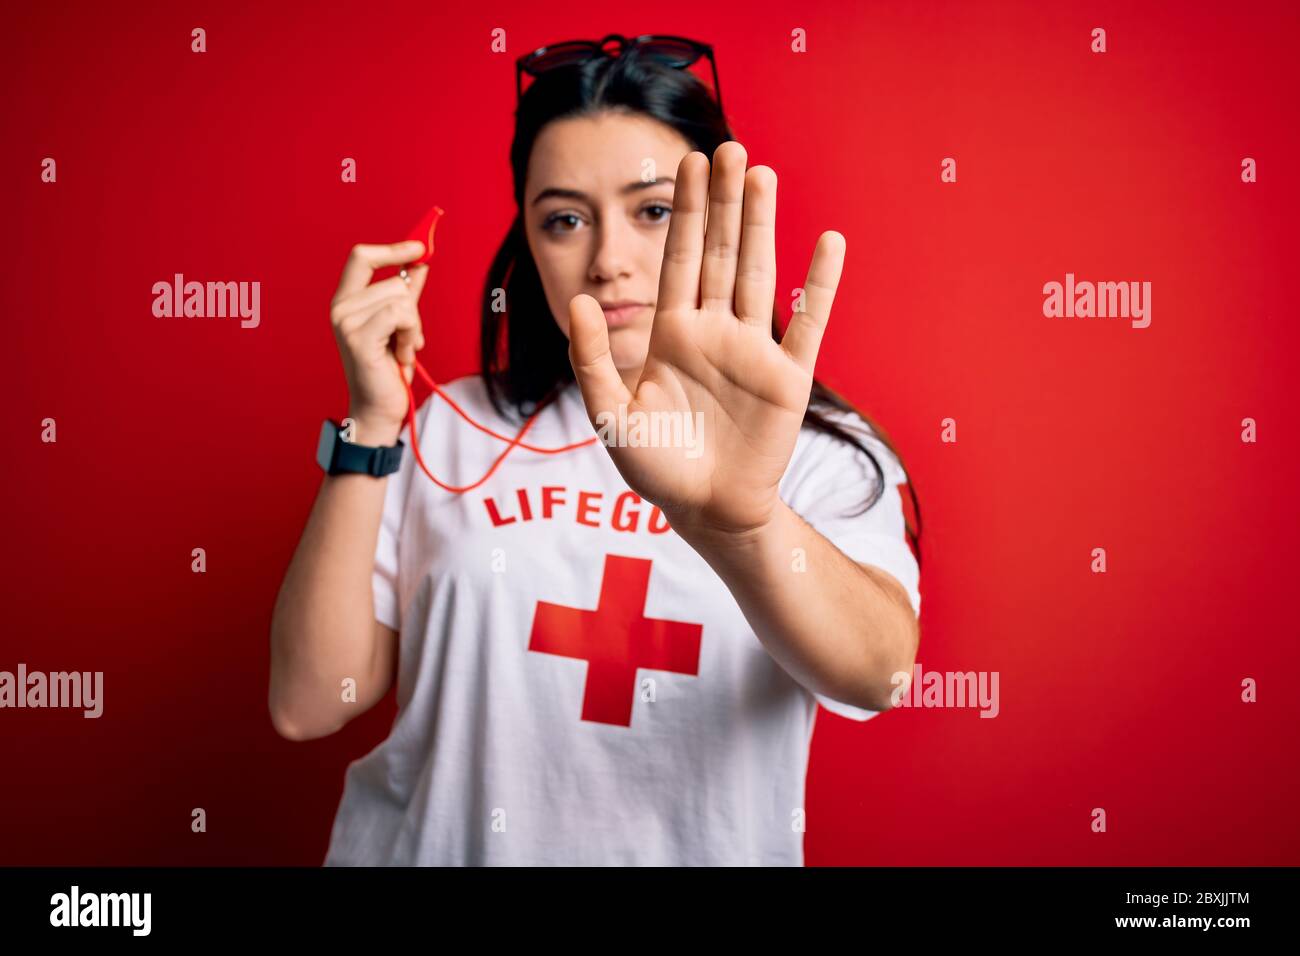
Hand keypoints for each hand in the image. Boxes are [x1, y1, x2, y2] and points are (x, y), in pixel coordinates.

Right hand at [329, 240, 428, 444]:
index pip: (362, 257)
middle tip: (407, 338)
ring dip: (412, 327)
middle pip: (393, 282)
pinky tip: (401, 355)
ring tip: (401, 349)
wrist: (380, 408)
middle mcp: (340, 308)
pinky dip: (410, 335)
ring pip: (401, 300)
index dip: (392, 248)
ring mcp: (346, 323)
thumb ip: (406, 292)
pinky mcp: (358, 339)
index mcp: (346, 301)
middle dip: (412, 310)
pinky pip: (400, 315)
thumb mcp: (400, 324)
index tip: (421, 247)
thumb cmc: (388, 369)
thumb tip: (420, 262)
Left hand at [566, 141, 845, 536]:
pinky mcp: (788, 377)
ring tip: (765, 176)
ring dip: (763, 226)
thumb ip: (590, 360)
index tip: (688, 163)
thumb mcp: (610, 415)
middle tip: (730, 148)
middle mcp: (714, 332)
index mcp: (673, 336)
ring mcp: (753, 350)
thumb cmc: (655, 469)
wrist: (707, 512)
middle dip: (724, 203)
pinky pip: (807, 322)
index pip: (679, 261)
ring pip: (759, 274)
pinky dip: (818, 284)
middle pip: (720, 254)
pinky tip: (827, 242)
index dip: (684, 213)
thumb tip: (577, 301)